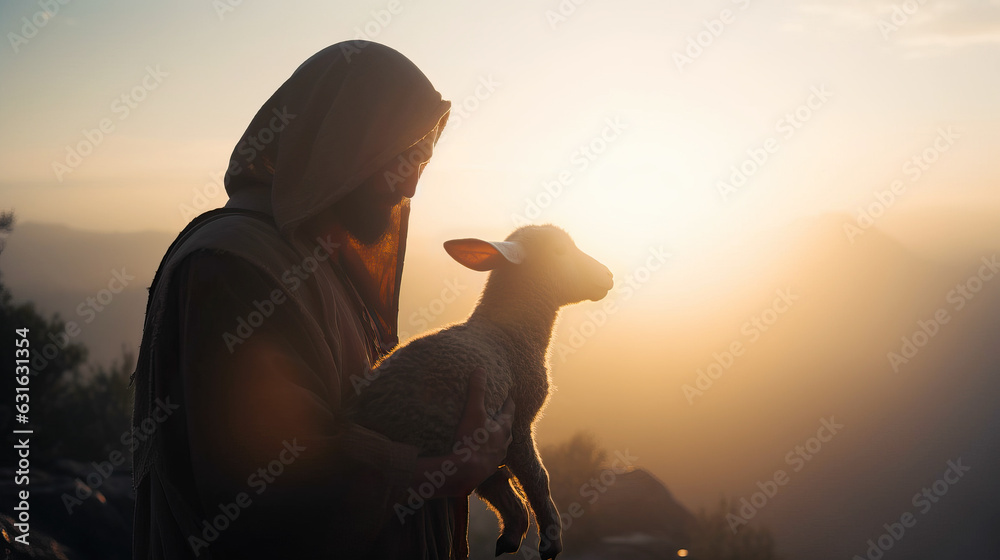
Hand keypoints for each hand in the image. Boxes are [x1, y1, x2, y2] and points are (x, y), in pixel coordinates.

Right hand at [413, 367, 513, 496]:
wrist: (463, 474)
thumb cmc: (471, 441)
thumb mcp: (473, 412)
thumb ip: (477, 391)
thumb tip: (480, 369)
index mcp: (504, 429)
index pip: (510, 411)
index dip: (508, 401)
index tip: (507, 393)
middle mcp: (503, 444)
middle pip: (507, 429)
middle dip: (503, 420)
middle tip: (498, 412)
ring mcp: (496, 459)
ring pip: (499, 445)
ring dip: (495, 438)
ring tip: (488, 432)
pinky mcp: (486, 470)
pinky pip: (489, 458)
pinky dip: (486, 452)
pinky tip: (478, 452)